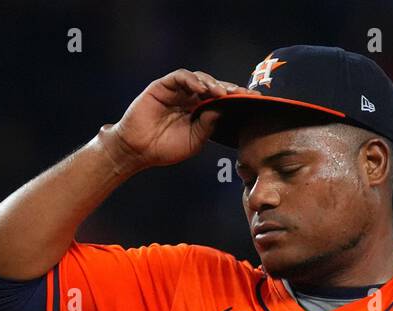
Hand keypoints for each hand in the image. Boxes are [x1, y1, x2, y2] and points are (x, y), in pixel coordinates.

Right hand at [103, 69, 254, 171]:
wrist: (138, 151)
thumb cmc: (165, 148)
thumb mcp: (194, 141)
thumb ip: (208, 125)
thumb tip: (224, 109)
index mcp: (199, 111)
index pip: (221, 100)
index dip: (236, 99)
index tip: (253, 101)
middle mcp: (190, 98)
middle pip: (214, 86)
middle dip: (229, 89)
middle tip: (243, 93)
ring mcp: (176, 91)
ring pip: (199, 78)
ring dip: (212, 84)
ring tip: (222, 93)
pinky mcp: (163, 86)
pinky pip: (181, 77)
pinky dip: (193, 80)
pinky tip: (202, 89)